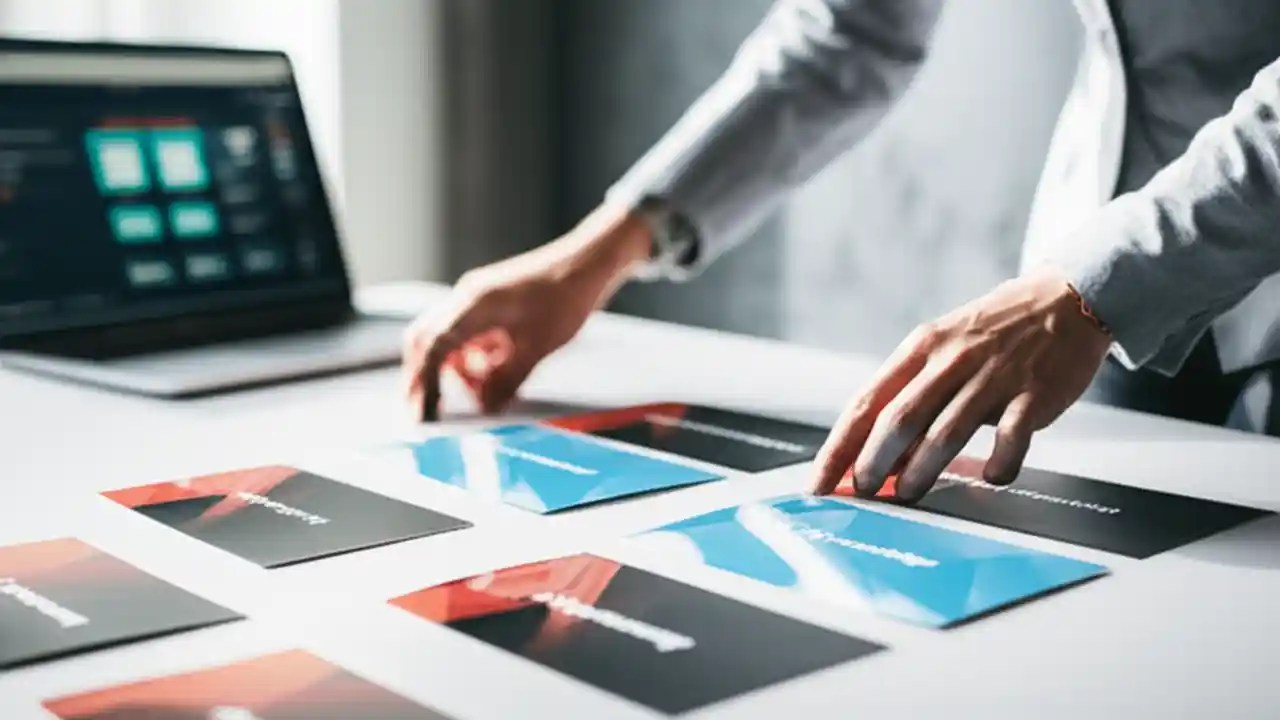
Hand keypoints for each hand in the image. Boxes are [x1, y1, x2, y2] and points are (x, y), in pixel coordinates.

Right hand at [403, 205, 651, 419]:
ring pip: (446, 340)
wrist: (588, 263)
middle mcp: (466, 299)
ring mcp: (476, 299)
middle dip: (424, 377)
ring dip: (455, 370)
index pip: (433, 348)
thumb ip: (507, 380)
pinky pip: (468, 335)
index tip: (425, 416)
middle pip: (426, 340)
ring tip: (481, 397)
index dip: (425, 385)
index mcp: (474, 305)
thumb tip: (484, 409)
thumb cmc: (566, 298)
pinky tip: (494, 377)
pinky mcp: (489, 303)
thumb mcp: (538, 347)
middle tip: (429, 412)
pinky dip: (474, 360)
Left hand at [810, 268, 1111, 501]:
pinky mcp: (1033, 394)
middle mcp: (951, 361)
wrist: (1066, 299)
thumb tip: (880, 458)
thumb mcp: (943, 349)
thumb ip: (912, 397)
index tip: (820, 482)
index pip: (866, 403)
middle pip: (898, 419)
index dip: (839, 447)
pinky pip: (1011, 439)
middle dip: (873, 463)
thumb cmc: (993, 334)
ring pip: (945, 433)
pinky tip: (992, 478)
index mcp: (921, 348)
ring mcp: (992, 378)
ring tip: (907, 495)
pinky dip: (998, 465)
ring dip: (921, 471)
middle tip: (862, 493)